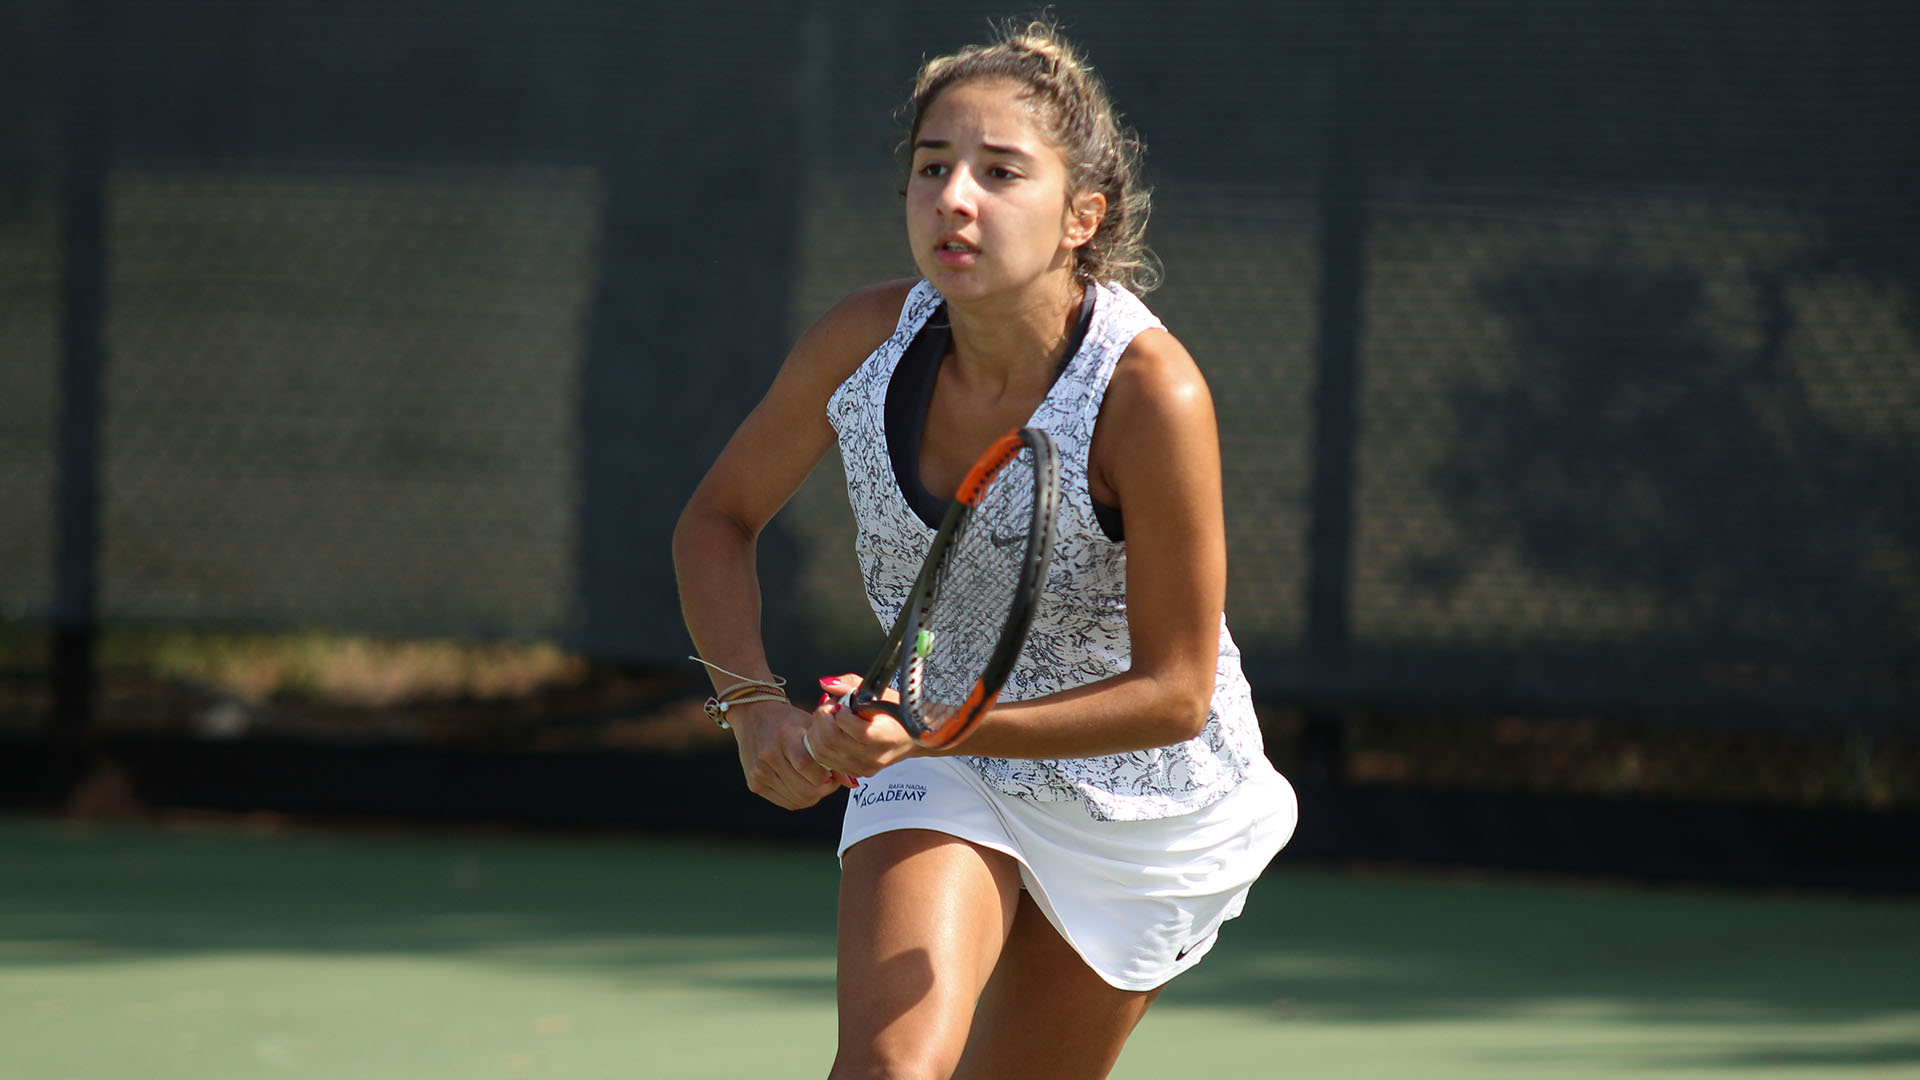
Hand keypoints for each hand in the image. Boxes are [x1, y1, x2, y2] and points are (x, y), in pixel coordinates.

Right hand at [726, 699, 851, 809]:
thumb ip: (831, 750)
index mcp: (784, 736)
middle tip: (828, 780)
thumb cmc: (786, 720)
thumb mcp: (811, 725)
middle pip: (804, 789)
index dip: (825, 775)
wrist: (752, 715)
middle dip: (823, 789)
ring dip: (813, 795)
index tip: (832, 772)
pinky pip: (786, 802)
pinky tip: (802, 784)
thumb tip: (851, 782)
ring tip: (816, 781)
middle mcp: (768, 755)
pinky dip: (799, 798)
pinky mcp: (754, 783)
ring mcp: (759, 772)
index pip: (807, 766)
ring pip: (797, 800)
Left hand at [805, 673, 920, 779]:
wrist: (913, 738)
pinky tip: (828, 733)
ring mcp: (864, 767)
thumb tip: (827, 684)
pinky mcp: (856, 773)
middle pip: (829, 740)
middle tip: (828, 709)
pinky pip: (825, 762)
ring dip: (817, 732)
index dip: (838, 710)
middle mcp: (873, 755)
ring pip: (822, 753)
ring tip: (827, 720)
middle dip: (822, 719)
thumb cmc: (899, 713)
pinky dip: (820, 745)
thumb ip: (851, 685)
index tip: (841, 703)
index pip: (847, 725)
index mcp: (884, 735)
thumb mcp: (880, 692)